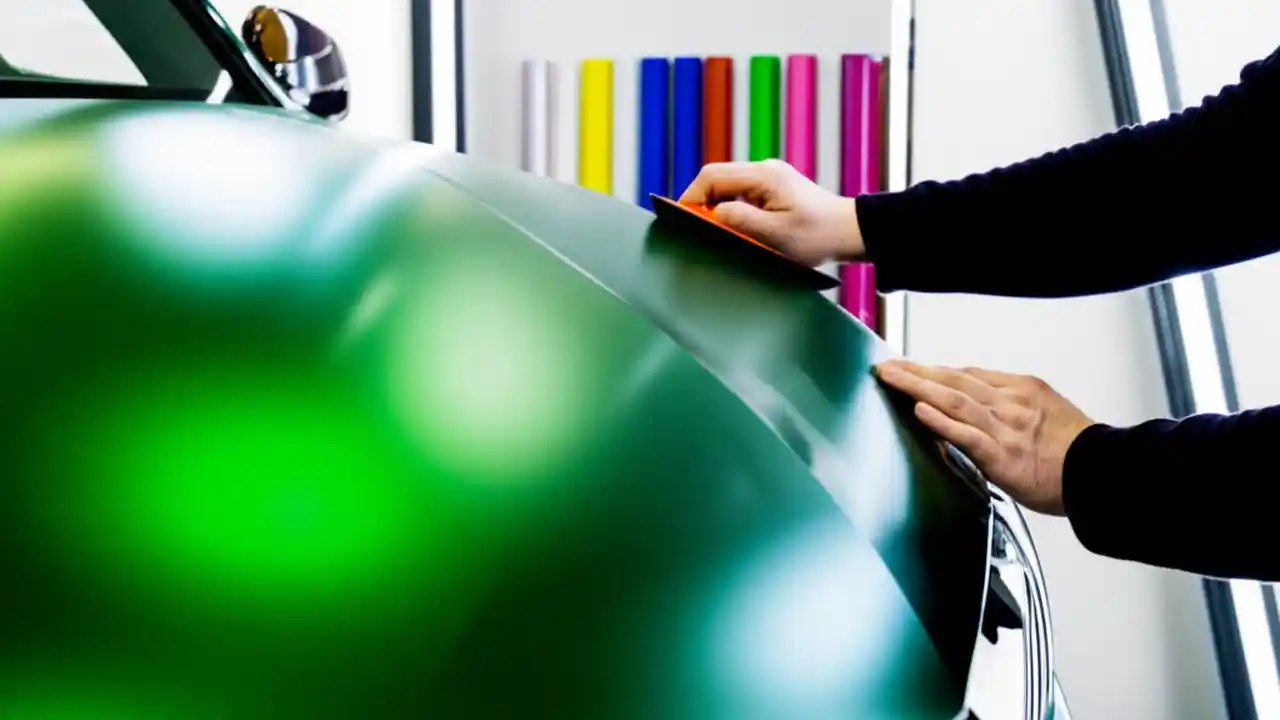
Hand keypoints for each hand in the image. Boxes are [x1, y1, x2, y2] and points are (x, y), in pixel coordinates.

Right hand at [679, 160, 864, 266]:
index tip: (682, 217)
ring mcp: (769, 176)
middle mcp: (764, 170)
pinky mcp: (773, 187)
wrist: (849, 231)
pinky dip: (730, 206)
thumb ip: (741, 221)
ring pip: (727, 184)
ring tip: (715, 229)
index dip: (692, 196)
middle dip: (701, 201)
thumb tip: (714, 213)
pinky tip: (734, 225)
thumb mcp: (776, 235)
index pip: (712, 176)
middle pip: (717, 177)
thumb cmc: (818, 235)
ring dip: (716, 204)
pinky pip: (740, 191)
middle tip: (696, 226)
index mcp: (764, 177)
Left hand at [874, 360, 1095, 514]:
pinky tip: (920, 410)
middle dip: (918, 371)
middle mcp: (1012, 403)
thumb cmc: (1080, 451)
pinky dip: (941, 421)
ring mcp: (1006, 428)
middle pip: (956, 380)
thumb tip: (979, 408)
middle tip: (887, 365)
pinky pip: (967, 434)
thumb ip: (1014, 406)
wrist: (1108, 472)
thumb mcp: (1048, 412)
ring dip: (918, 386)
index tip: (913, 367)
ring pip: (954, 400)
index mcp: (1023, 390)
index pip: (970, 375)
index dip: (937, 371)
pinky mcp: (1003, 454)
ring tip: (891, 378)